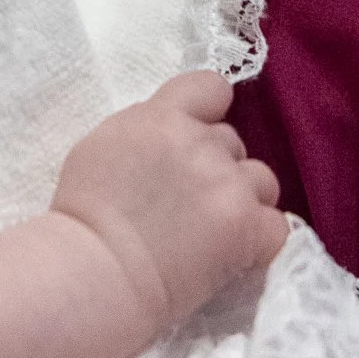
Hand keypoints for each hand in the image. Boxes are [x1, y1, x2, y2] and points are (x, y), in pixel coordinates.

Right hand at [50, 72, 285, 333]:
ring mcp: (229, 185)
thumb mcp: (103, 146)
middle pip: (231, 141)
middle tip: (186, 202)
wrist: (95, 270)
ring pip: (261, 180)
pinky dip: (257, 239)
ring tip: (213, 229)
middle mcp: (202, 142)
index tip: (195, 136)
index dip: (208, 111)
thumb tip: (169, 137)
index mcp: (162, 117)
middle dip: (215, 166)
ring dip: (242, 198)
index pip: (211, 86)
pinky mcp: (248, 227)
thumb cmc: (83, 216)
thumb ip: (145, 131)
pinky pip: (276, 225)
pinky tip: (231, 253)